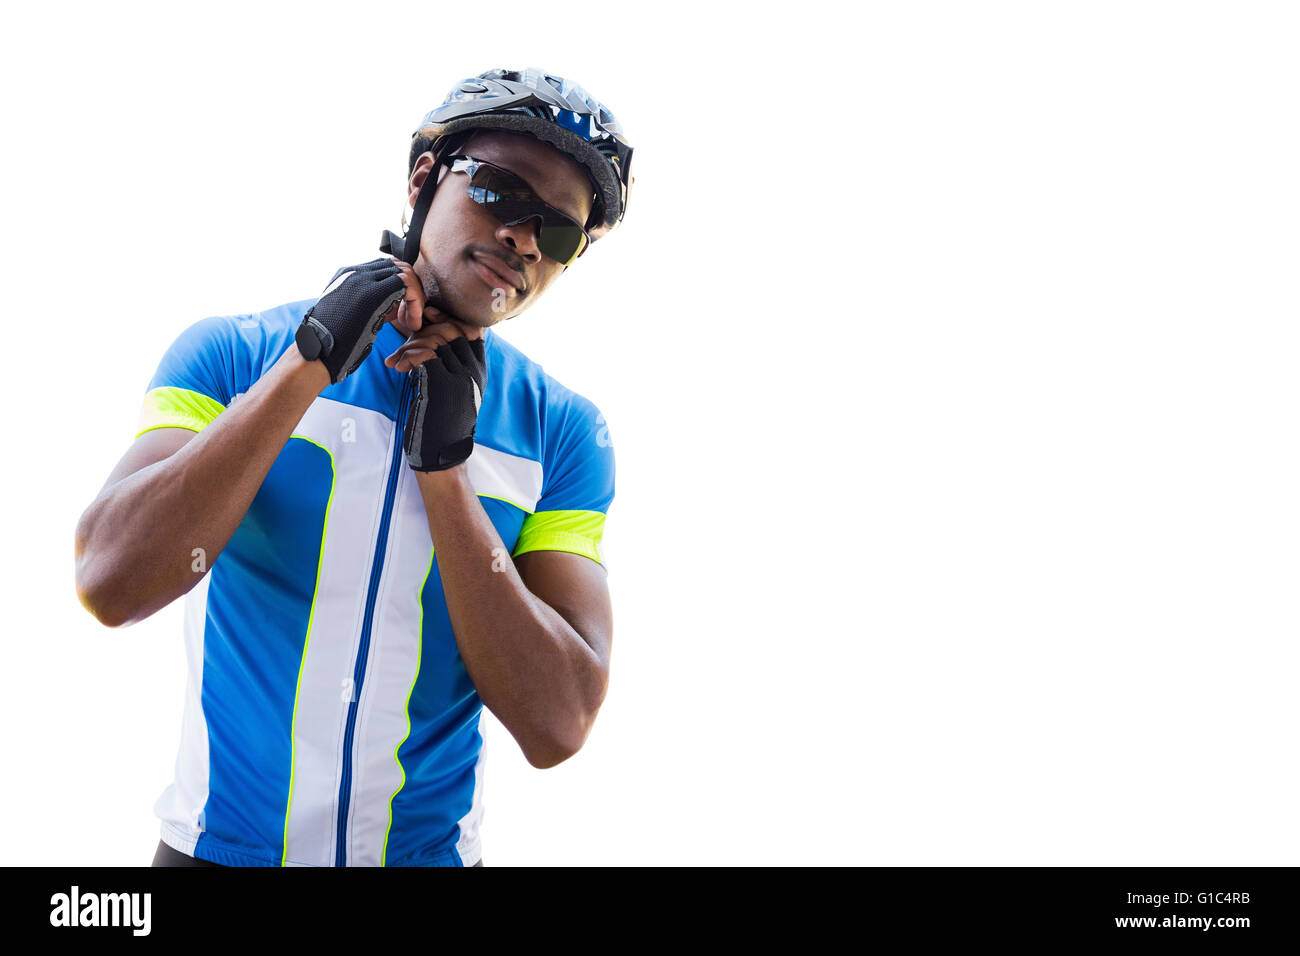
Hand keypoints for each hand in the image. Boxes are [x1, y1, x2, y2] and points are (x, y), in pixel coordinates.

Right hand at [295, 257, 424, 382]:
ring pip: (404, 273)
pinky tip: (412, 322)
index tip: (401, 311)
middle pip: (397, 267)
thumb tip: (394, 306)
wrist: (319, 350)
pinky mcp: (372, 293)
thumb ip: (372, 303)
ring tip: (412, 320)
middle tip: (411, 316)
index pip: (384, 268)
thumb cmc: (334, 339)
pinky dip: (416, 303)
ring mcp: (363, 280)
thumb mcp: (351, 313)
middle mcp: (355, 273)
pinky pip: (406, 285)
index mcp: (347, 275)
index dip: (399, 287)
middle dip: (410, 290)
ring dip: (415, 297)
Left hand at [395, 313, 486, 470]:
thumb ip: (448, 364)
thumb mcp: (452, 389)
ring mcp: (462, 378)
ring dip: (410, 346)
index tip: (424, 327)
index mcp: (479, 370)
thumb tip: (427, 336)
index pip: (469, 328)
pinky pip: (425, 356)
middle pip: (451, 329)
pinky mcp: (444, 387)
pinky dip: (407, 357)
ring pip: (435, 341)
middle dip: (422, 332)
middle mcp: (475, 371)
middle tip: (403, 348)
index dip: (446, 320)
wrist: (441, 455)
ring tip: (397, 361)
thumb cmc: (440, 421)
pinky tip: (398, 368)